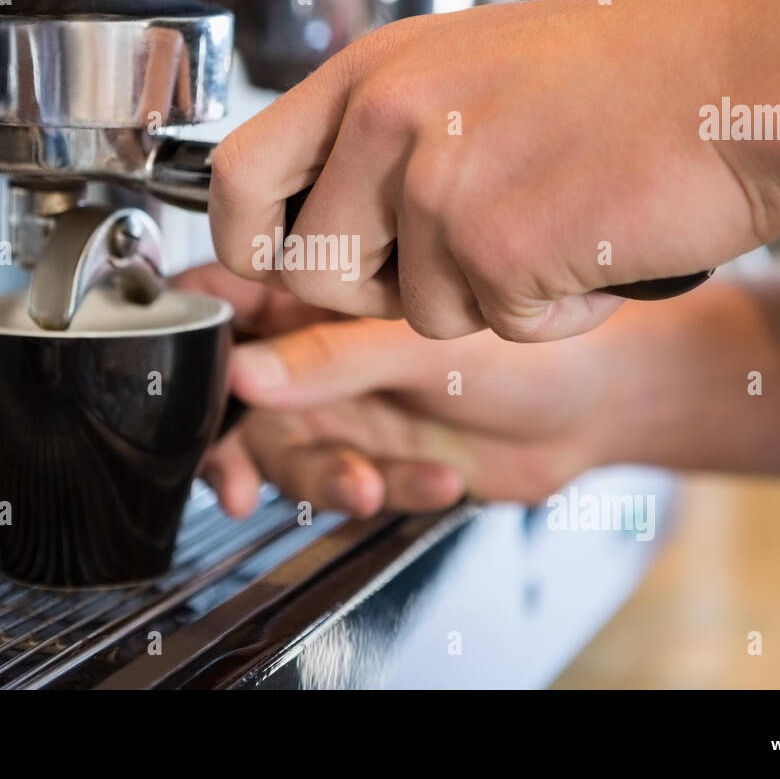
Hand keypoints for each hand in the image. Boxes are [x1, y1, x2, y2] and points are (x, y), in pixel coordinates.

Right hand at [175, 264, 623, 517]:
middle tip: (238, 476)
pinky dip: (384, 489)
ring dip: (316, 476)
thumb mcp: (418, 344)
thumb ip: (329, 360)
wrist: (599, 404)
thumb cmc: (527, 336)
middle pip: (239, 395)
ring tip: (364, 483)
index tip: (180, 385)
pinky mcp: (377, 452)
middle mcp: (324, 346)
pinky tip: (435, 479)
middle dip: (236, 443)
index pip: (229, 300)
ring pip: (284, 451)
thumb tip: (245, 374)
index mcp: (322, 290)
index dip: (195, 341)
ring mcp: (349, 401)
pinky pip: (345, 484)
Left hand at [209, 0, 779, 341]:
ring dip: (484, 298)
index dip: (246, 243)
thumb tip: (309, 218)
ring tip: (550, 224)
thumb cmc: (624, 80)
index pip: (237, 177)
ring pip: (413, 311)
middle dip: (377, 294)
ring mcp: (440, 184)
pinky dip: (551, 313)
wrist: (743, 81)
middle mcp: (389, 121)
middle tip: (460, 252)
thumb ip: (376, 138)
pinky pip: (497, 327)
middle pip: (311, 271)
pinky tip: (589, 245)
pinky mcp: (497, 248)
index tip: (277, 266)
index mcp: (372, 74)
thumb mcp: (466, 73)